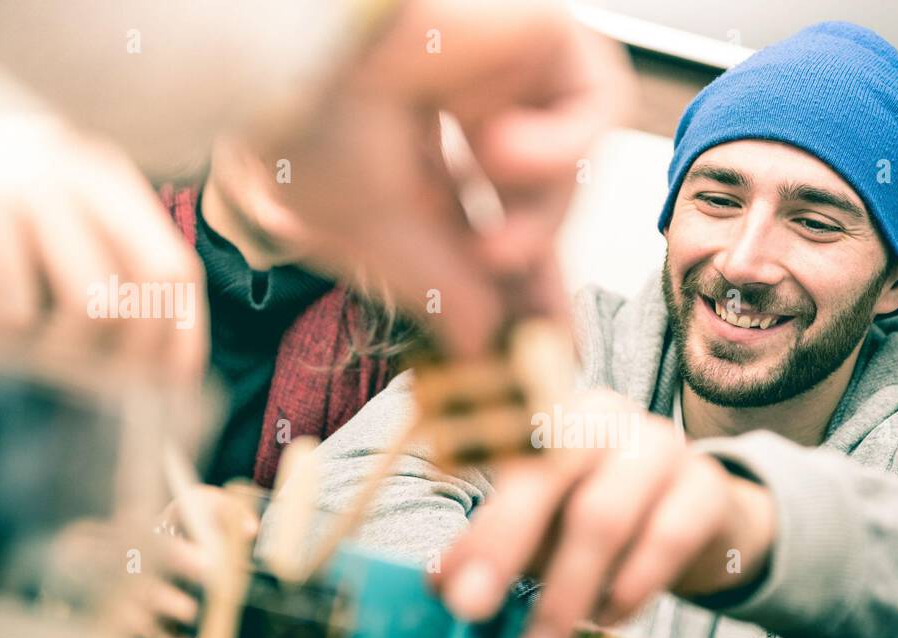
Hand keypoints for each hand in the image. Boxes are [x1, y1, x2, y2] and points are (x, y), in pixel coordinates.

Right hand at [0, 86, 205, 380]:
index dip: (182, 338)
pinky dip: (2, 341)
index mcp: (104, 179)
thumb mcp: (40, 231)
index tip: (167, 390)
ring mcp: (23, 185)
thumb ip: (93, 266)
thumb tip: (154, 363)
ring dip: (66, 357)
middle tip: (97, 391)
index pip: (179, 270)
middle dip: (136, 352)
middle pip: (157, 282)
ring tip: (29, 363)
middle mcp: (76, 174)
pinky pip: (14, 308)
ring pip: (95, 304)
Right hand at [135, 485, 259, 637]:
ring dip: (164, 630)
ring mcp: (142, 596)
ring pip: (143, 617)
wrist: (173, 535)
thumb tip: (250, 530)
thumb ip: (227, 509)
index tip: (205, 563)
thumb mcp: (205, 504)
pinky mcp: (152, 619)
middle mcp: (142, 568)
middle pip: (145, 587)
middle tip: (190, 609)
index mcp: (153, 536)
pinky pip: (156, 636)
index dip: (179, 558)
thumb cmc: (190, 520)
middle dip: (165, 599)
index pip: (159, 546)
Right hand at [267, 0, 631, 356]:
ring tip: (494, 248)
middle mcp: (459, 101)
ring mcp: (503, 65)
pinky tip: (501, 153)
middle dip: (540, 269)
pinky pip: (596, 104)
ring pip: (569, 168)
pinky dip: (563, 149)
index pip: (482, 220)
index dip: (512, 285)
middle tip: (536, 330)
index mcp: (410, 144)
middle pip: (535, 200)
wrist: (301, 52)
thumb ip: (440, 285)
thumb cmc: (306, 125)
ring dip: (541, 222)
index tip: (530, 346)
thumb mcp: (376, 233)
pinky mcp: (541, 29)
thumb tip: (478, 341)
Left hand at [434, 391, 776, 637]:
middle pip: (550, 474)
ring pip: (604, 516)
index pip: (502, 458)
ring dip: (566, 592)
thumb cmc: (604, 515)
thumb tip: (441, 584)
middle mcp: (605, 417)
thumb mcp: (541, 528)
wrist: (702, 516)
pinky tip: (606, 620)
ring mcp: (660, 446)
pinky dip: (630, 589)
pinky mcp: (706, 485)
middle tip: (477, 614)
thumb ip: (493, 547)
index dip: (475, 522)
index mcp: (552, 416)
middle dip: (506, 547)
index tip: (448, 588)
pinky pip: (666, 539)